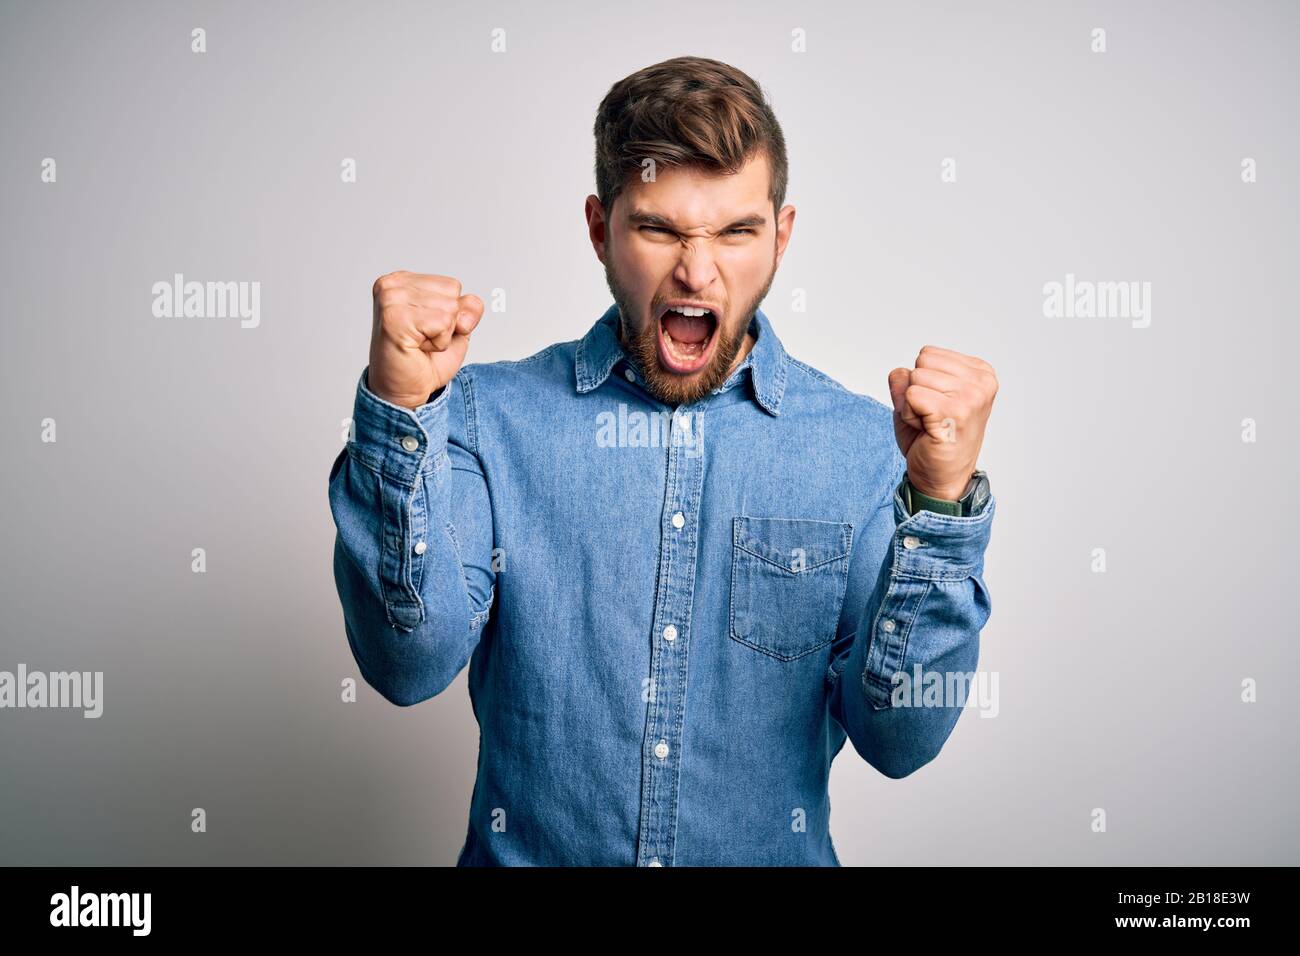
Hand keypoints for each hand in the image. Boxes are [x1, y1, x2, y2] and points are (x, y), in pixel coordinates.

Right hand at [368, 271, 484, 407]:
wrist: (405, 390)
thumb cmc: (424, 360)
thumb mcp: (456, 328)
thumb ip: (468, 308)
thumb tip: (468, 309)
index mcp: (403, 281)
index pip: (452, 286)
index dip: (450, 314)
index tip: (425, 330)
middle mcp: (392, 286)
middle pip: (452, 294)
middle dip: (446, 324)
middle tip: (422, 339)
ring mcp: (391, 299)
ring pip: (449, 308)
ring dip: (441, 335)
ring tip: (418, 344)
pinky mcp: (395, 317)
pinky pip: (443, 323)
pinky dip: (438, 343)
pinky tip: (417, 348)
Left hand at [887, 346, 997, 500]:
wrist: (940, 478)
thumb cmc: (931, 438)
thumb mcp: (918, 398)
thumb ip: (907, 378)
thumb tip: (900, 372)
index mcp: (980, 372)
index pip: (928, 354)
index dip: (921, 382)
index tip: (936, 406)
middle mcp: (981, 382)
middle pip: (921, 363)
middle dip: (916, 392)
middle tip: (931, 417)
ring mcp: (972, 396)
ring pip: (915, 378)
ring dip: (912, 405)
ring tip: (930, 424)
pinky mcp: (956, 412)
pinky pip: (911, 395)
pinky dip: (909, 414)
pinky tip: (927, 431)